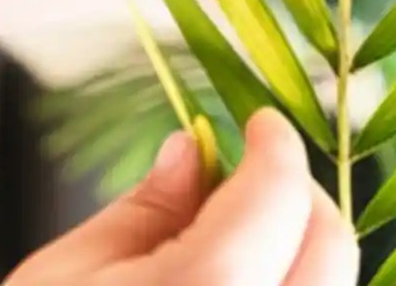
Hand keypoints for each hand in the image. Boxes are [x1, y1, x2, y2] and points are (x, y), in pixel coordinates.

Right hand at [4, 110, 357, 285]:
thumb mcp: (67, 273)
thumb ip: (146, 208)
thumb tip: (192, 150)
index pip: (277, 197)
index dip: (276, 146)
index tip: (261, 125)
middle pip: (329, 248)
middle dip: (300, 194)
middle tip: (256, 172)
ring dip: (303, 249)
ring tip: (243, 235)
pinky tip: (247, 284)